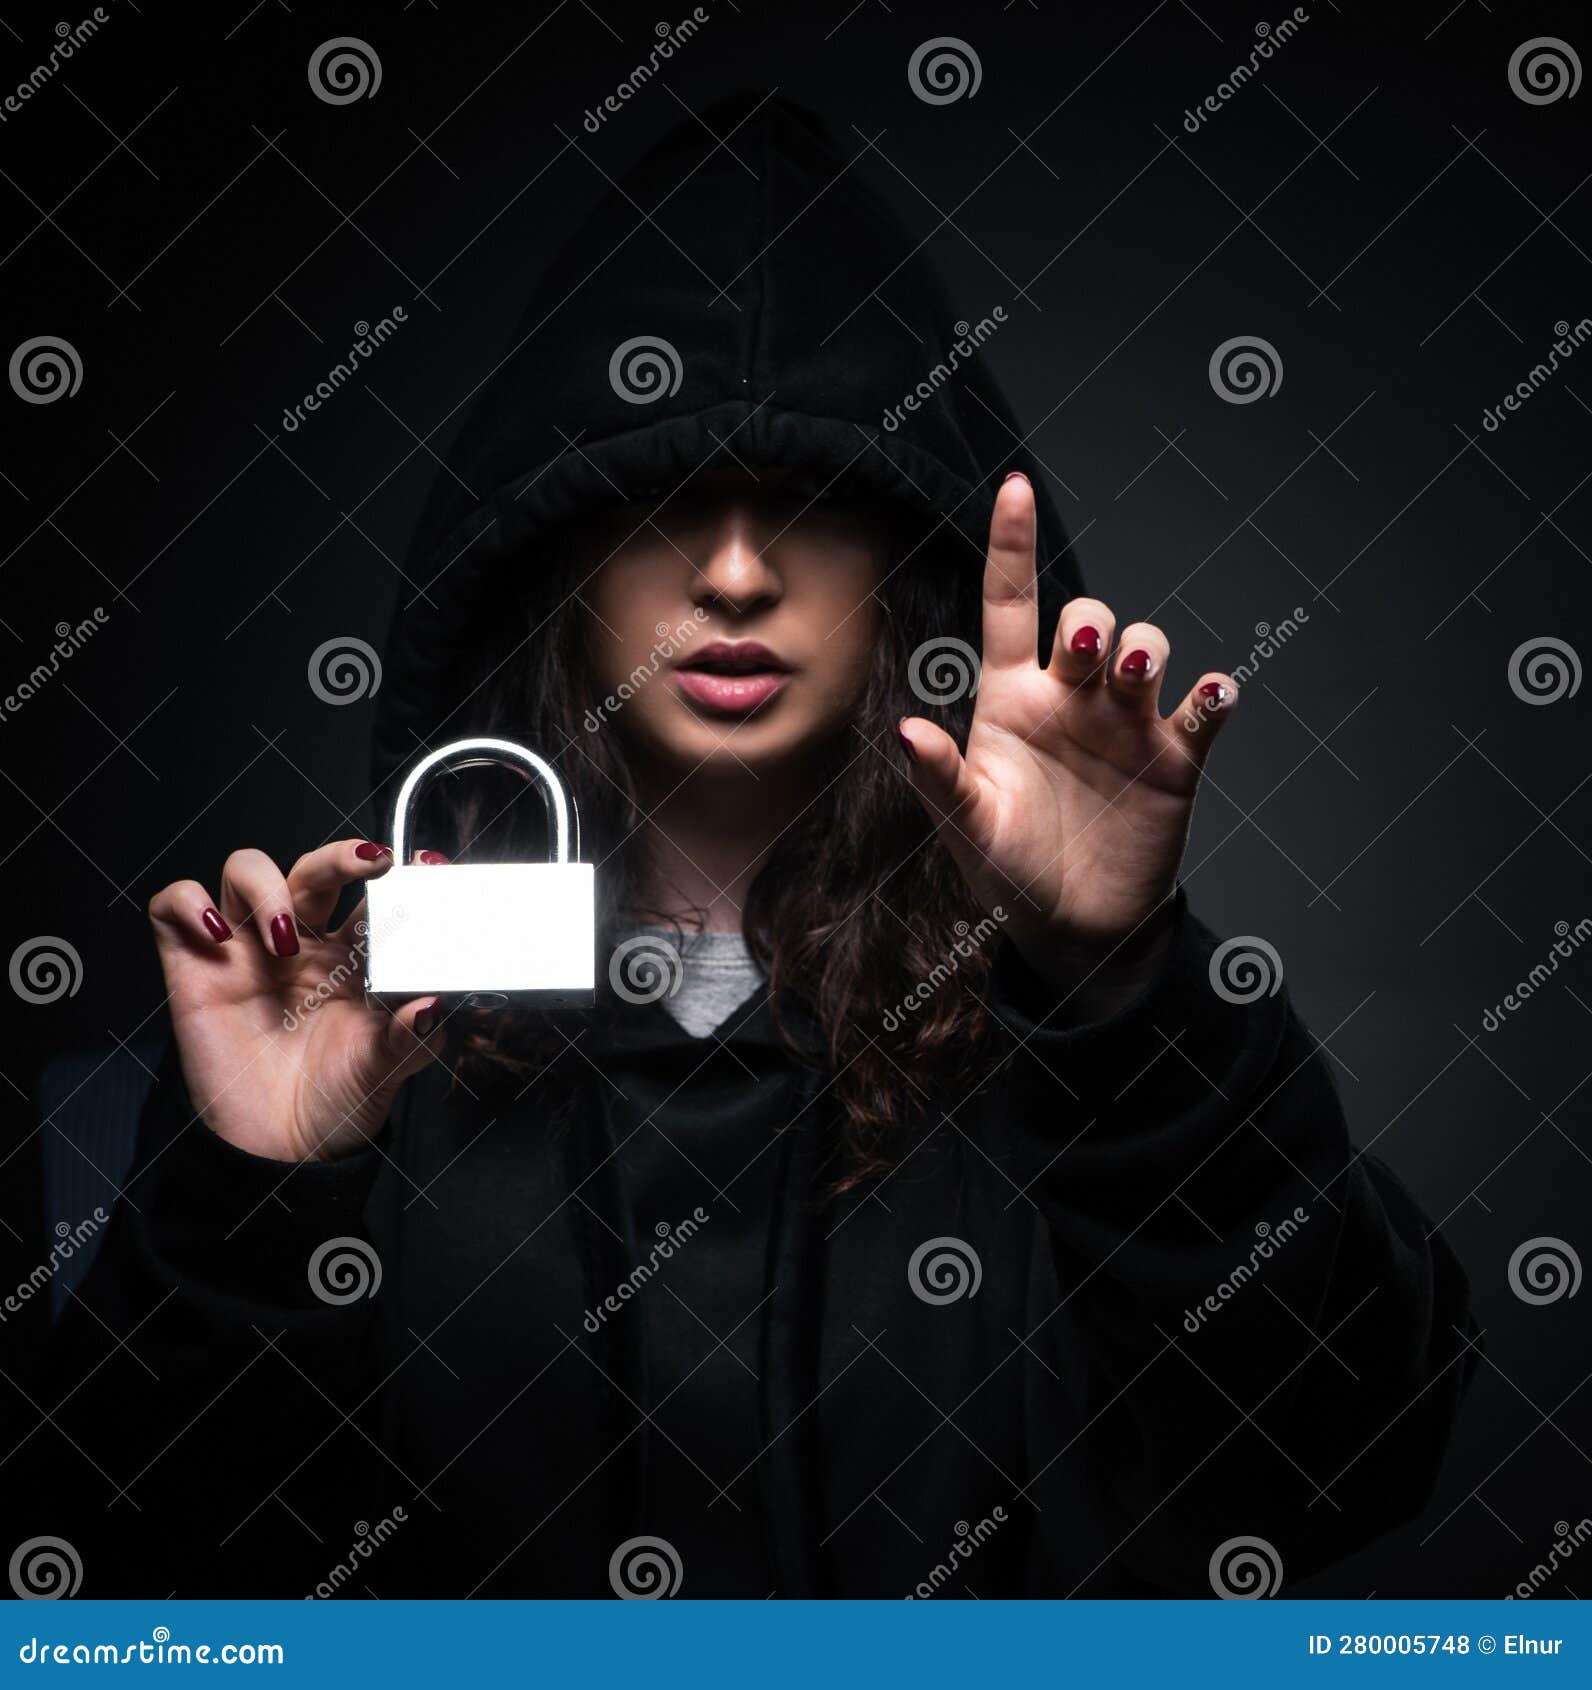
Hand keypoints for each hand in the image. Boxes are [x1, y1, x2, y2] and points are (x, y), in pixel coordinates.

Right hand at [147, 842, 448, 1162]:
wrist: (281, 1152)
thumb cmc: (338, 1103)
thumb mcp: (388, 1070)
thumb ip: (413, 1036)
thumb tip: (433, 1003)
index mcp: (355, 957)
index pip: (373, 895)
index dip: (397, 874)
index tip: (426, 863)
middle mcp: (302, 943)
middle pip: (315, 870)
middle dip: (341, 857)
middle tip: (371, 863)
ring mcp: (246, 950)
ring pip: (247, 870)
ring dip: (268, 888)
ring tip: (284, 940)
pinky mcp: (193, 966)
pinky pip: (175, 905)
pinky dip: (190, 904)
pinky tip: (217, 933)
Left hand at [898, 473, 1235, 998]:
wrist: (1074, 931)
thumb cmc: (1009, 873)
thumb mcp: (968, 829)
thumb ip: (940, 779)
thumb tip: (908, 729)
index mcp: (1012, 701)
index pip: (1010, 605)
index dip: (1012, 545)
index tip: (1015, 486)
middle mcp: (1071, 700)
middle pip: (1087, 619)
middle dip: (1090, 621)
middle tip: (1086, 653)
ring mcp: (1126, 726)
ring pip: (1146, 647)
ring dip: (1144, 649)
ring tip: (1133, 677)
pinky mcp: (1175, 761)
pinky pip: (1204, 710)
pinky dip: (1213, 695)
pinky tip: (1211, 695)